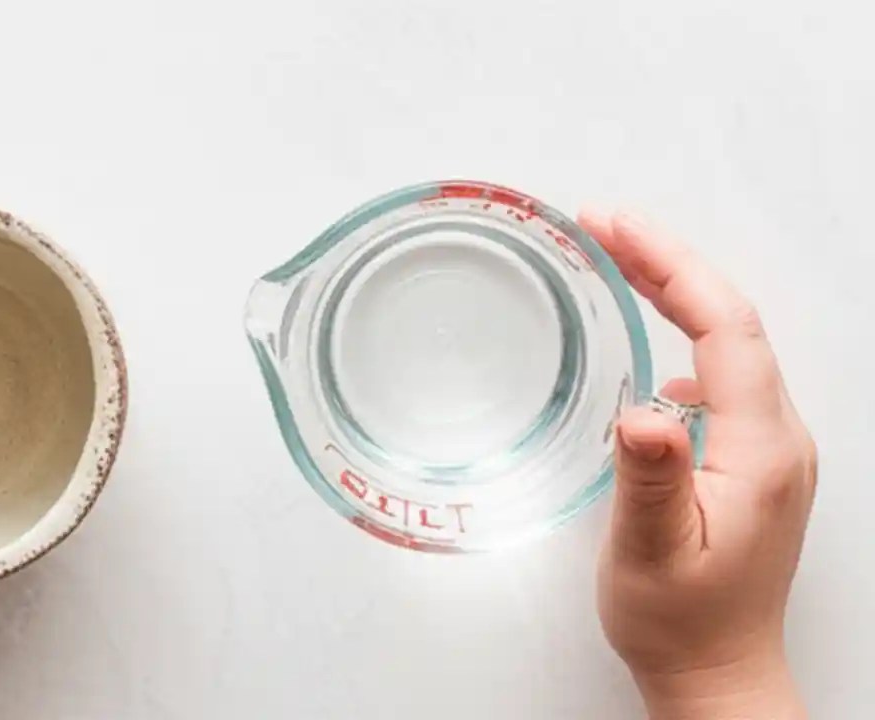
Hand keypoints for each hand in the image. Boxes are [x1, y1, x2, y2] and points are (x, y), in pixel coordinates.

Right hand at [580, 210, 815, 718]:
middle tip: (602, 224)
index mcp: (761, 449)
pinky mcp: (750, 457)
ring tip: (614, 258)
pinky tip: (642, 337)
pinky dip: (678, 335)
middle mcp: (778, 437)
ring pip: (726, 343)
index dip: (671, 266)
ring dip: (672, 291)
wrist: (717, 672)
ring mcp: (768, 446)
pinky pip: (720, 374)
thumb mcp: (652, 555)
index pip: (725, 329)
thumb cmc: (681, 622)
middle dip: (666, 262)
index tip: (613, 228)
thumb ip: (651, 481)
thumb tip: (645, 412)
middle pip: (731, 322)